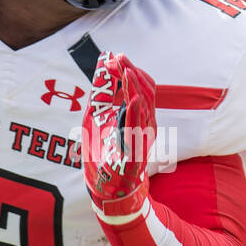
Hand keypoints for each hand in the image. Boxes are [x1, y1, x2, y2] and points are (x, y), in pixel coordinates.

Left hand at [80, 51, 156, 222]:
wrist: (107, 187)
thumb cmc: (104, 152)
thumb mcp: (98, 115)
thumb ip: (102, 90)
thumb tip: (103, 61)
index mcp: (139, 115)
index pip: (142, 85)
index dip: (129, 69)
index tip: (112, 58)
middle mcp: (146, 124)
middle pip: (147, 91)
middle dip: (132, 72)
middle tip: (117, 59)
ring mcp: (143, 138)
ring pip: (146, 106)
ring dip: (135, 86)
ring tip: (124, 70)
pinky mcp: (137, 153)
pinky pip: (140, 130)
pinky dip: (137, 112)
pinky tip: (132, 98)